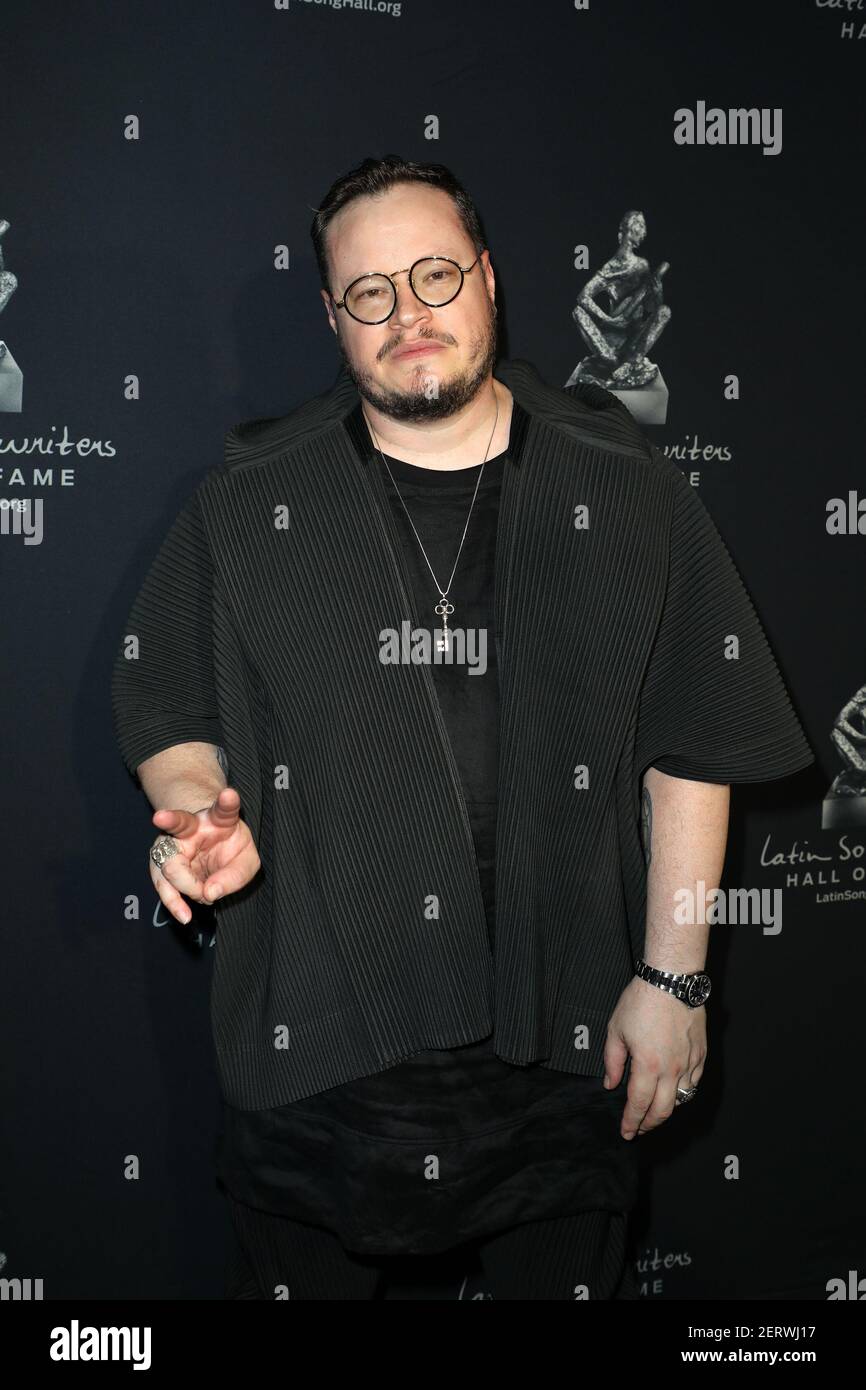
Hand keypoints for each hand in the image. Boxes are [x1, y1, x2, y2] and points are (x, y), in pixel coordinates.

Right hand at [148, 786, 260, 924]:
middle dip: (173, 828)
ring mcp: (171, 842)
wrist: (208, 850)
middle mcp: (190, 826)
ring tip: (202, 898)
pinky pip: (163, 883)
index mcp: (218, 818)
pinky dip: (174, 902)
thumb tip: (210, 893)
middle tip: (206, 874)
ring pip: (166, 860)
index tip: (229, 794)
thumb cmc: (230, 849)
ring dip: (183, 884)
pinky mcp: (161, 863)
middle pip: (179, 822)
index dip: (227, 801)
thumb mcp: (246, 861)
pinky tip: (184, 914)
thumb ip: (236, 875)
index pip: (224, 808)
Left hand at [603, 976, 706, 1139]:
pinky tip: (676, 1091)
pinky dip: (684, 1092)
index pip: (639, 1104)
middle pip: (663, 1110)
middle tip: (640, 1128)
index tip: (626, 1132)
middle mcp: (671, 1069)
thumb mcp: (616, 1029)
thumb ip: (613, 1061)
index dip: (631, 1122)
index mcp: (647, 1066)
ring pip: (681, 1098)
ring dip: (667, 1109)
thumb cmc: (642, 1001)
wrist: (671, 980)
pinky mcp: (700, 1053)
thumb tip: (611, 1083)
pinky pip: (695, 1081)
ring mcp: (689, 1062)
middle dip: (649, 1124)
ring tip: (655, 1111)